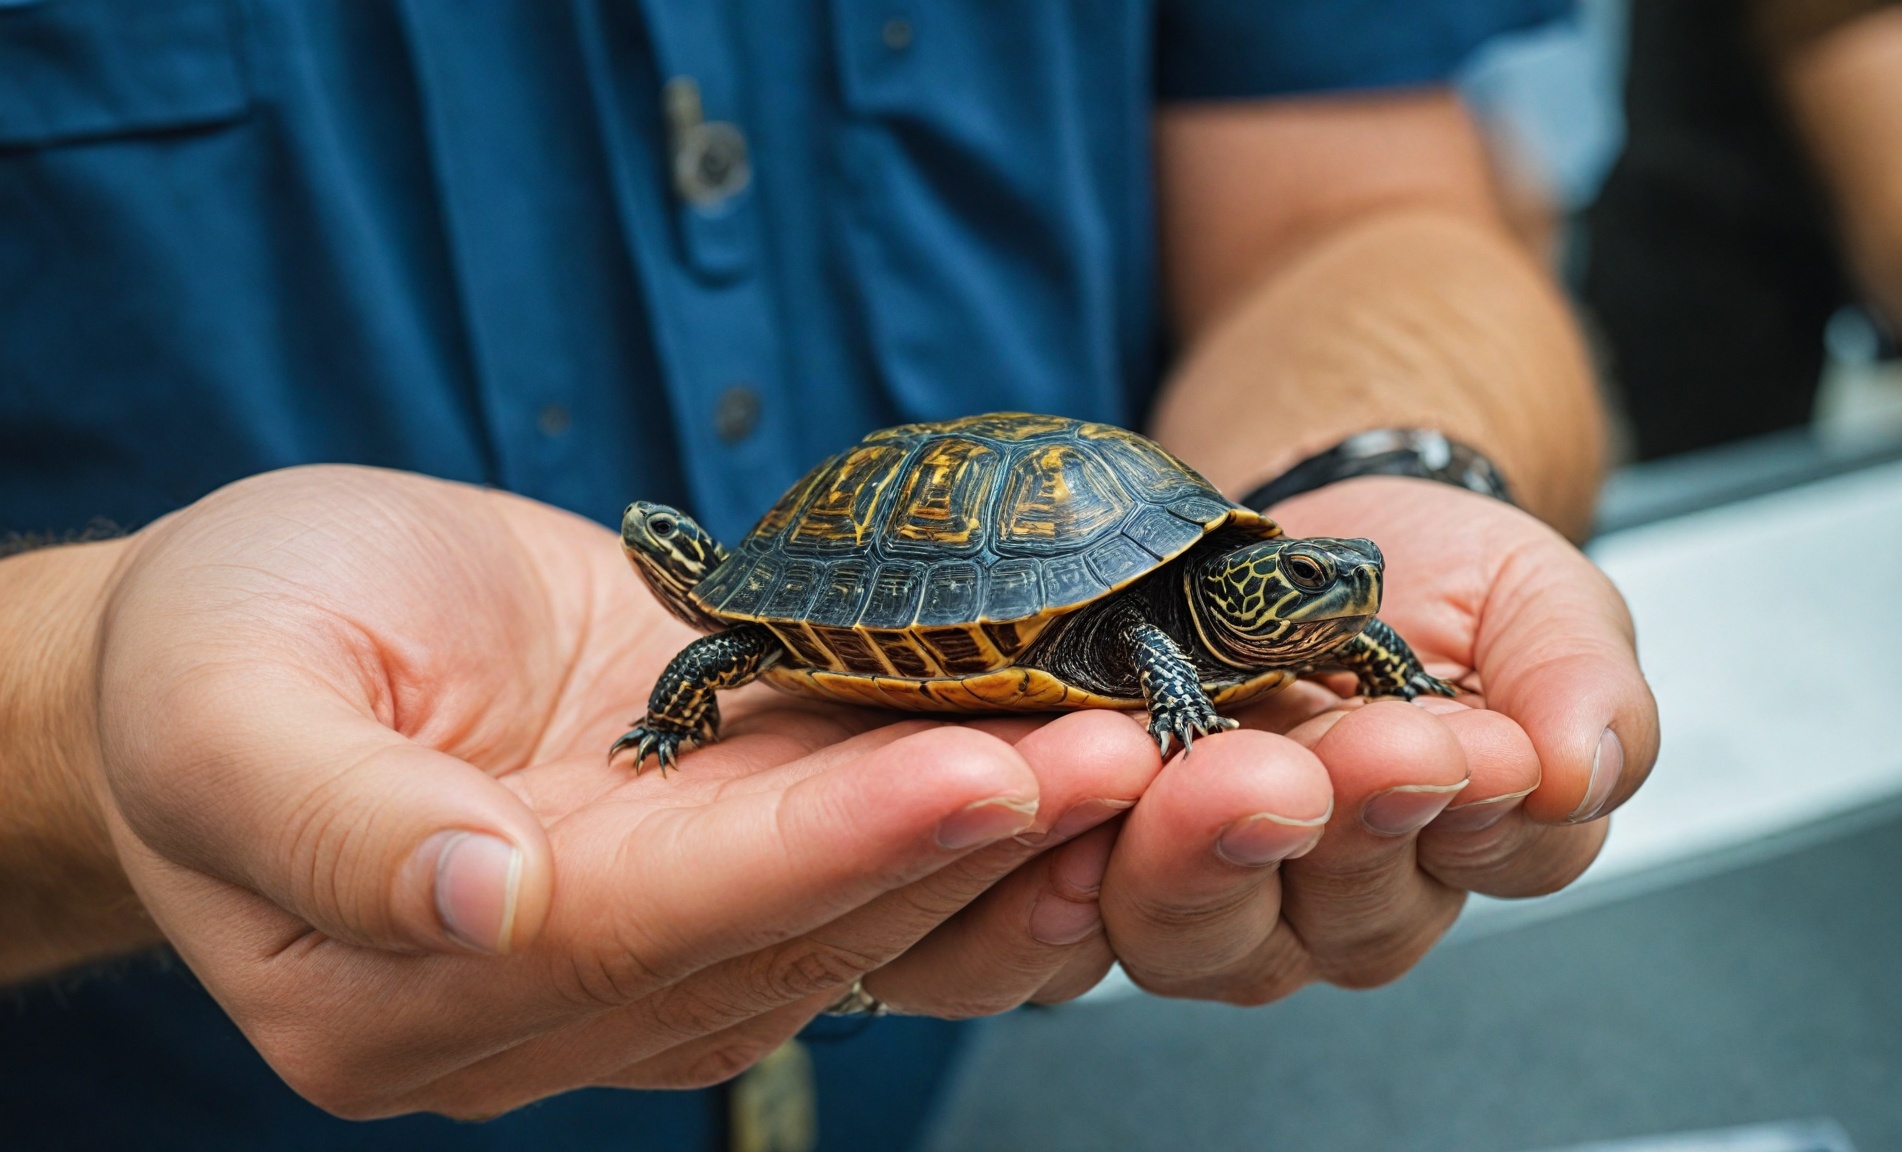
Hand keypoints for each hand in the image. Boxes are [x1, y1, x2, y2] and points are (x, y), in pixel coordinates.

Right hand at [86, 466, 1159, 1116]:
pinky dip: (972, 809)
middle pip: (790, 936)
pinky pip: (855, 859)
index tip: (979, 772)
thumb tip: (478, 901)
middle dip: (970, 845)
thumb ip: (337, 823)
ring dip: (1011, 839)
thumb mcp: (223, 711)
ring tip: (1155, 748)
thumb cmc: (209, 647)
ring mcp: (642, 940)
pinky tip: (1084, 747)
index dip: (821, 855)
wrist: (257, 623)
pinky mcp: (703, 861)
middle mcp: (552, 1001)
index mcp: (414, 991)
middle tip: (1137, 753)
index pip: (653, 929)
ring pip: (854, 915)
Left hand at [1093, 477, 1658, 1000]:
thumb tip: (1579, 769)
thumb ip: (1577, 678)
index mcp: (1476, 840)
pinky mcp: (1114, 864)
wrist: (1294, 547)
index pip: (1504, 854)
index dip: (1477, 808)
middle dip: (1331, 837)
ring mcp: (1228, 895)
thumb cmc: (1437, 585)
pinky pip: (1086, 900)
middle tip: (1309, 762)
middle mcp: (1356, 899)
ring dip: (1192, 857)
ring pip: (1208, 937)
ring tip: (1188, 769)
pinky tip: (1086, 781)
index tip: (1450, 741)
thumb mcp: (1534, 598)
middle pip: (1350, 923)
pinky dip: (1074, 850)